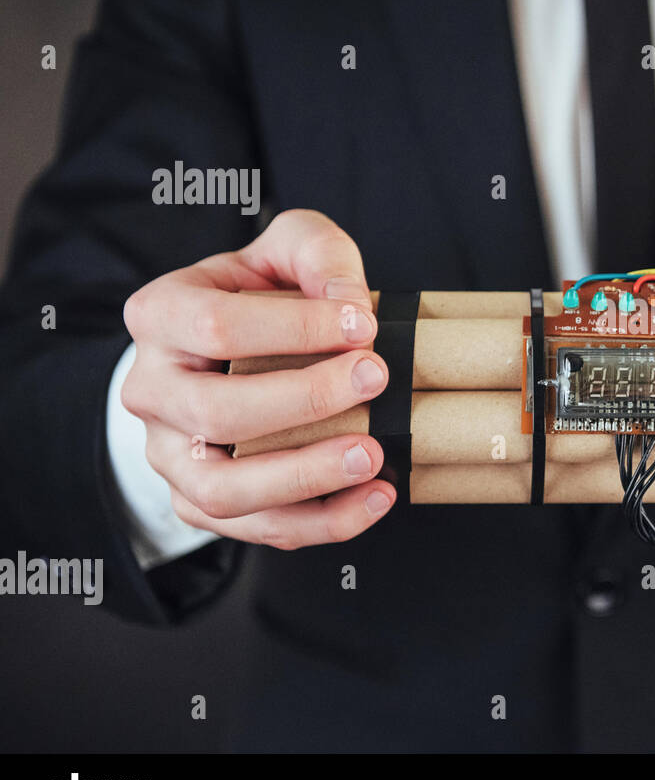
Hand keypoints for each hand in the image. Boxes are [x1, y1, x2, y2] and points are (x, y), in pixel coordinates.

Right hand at [120, 209, 395, 548]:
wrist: (232, 350)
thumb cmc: (262, 296)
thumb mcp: (287, 250)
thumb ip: (318, 254)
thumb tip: (349, 304)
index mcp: (159, 317)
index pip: (216, 326)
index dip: (296, 328)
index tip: (365, 325)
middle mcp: (153, 391)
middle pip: (217, 412)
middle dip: (306, 400)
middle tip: (375, 379)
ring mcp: (171, 455)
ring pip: (225, 489)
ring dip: (307, 477)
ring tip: (374, 456)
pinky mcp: (200, 504)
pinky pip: (258, 528)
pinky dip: (324, 521)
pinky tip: (377, 496)